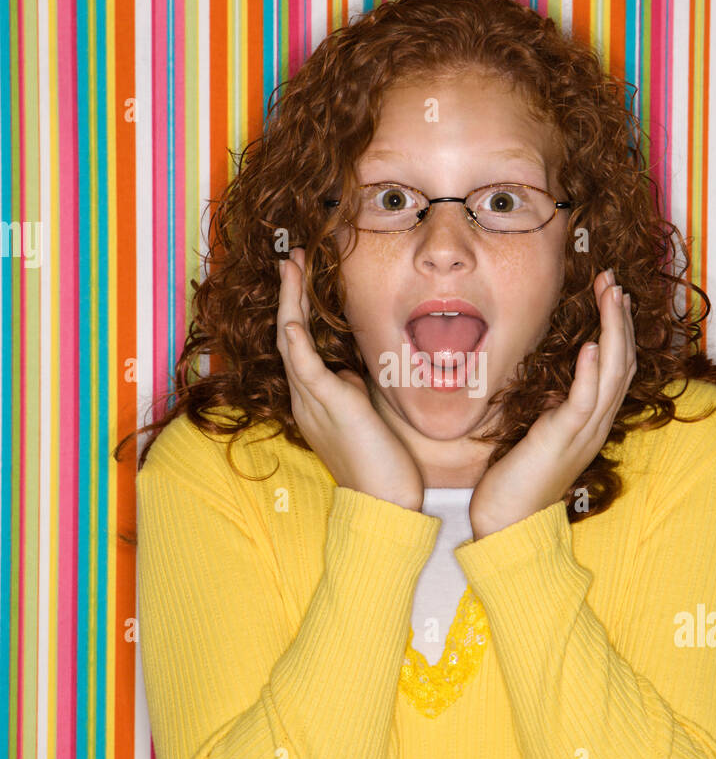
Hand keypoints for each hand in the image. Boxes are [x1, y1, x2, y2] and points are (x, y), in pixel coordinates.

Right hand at [277, 248, 425, 511]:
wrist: (384, 500)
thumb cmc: (381, 463)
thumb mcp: (364, 416)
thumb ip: (352, 390)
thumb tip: (350, 372)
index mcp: (313, 399)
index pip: (298, 344)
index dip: (296, 309)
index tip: (301, 277)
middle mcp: (304, 397)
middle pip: (287, 334)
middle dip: (288, 295)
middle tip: (290, 258)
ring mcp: (311, 400)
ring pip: (290, 340)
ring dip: (289, 301)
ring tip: (290, 267)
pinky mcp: (326, 404)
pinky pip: (303, 364)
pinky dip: (296, 335)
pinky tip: (292, 313)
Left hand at [468, 270, 636, 537]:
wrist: (510, 522)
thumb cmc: (517, 480)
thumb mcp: (539, 433)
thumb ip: (553, 407)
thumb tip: (553, 381)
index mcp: (592, 420)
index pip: (616, 366)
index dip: (618, 328)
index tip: (612, 294)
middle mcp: (596, 424)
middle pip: (622, 362)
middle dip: (620, 318)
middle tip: (614, 281)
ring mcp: (584, 432)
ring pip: (612, 374)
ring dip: (613, 331)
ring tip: (610, 296)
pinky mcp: (564, 440)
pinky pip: (584, 401)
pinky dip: (590, 371)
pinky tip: (590, 345)